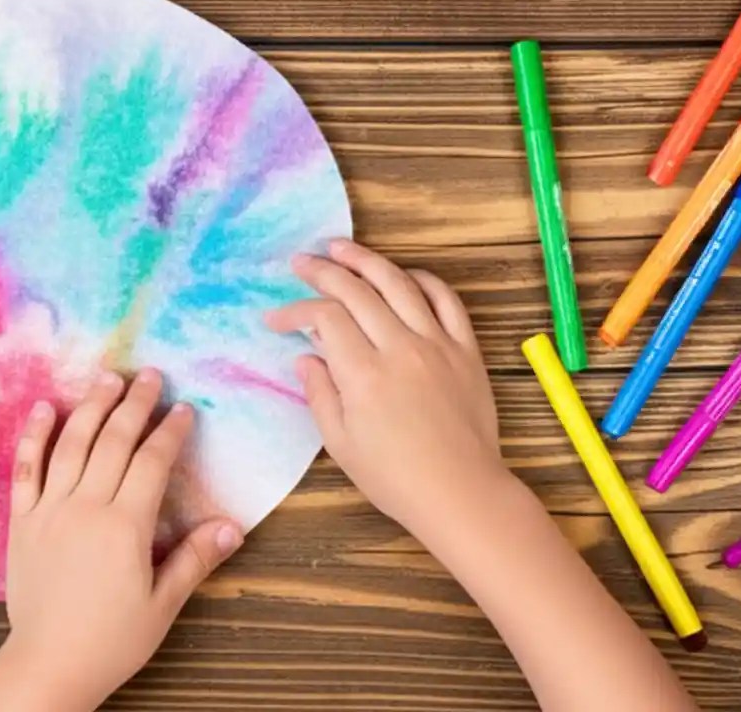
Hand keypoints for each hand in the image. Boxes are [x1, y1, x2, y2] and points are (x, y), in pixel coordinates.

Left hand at [0, 370, 243, 711]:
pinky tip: (42, 408)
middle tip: (151, 375)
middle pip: (113, 441)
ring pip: (71, 445)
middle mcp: (85, 508)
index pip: (151, 463)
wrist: (48, 664)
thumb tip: (232, 526)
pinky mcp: (22, 522)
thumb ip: (194, 559)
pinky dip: (34, 436)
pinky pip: (26, 469)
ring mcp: (49, 511)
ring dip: (91, 406)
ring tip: (107, 377)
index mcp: (124, 526)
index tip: (185, 410)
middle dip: (135, 404)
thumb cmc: (111, 640)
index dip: (170, 432)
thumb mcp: (162, 604)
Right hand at [265, 239, 504, 532]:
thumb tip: (305, 356)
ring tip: (340, 248)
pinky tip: (401, 275)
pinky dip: (421, 279)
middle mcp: (400, 348)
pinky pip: (445, 299)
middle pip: (356, 290)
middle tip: (300, 262)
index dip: (294, 311)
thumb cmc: (395, 477)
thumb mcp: (341, 444)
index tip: (275, 319)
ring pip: (398, 283)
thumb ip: (320, 393)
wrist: (460, 492)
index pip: (324, 318)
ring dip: (366, 260)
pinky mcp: (465, 349)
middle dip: (322, 271)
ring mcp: (437, 344)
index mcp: (364, 374)